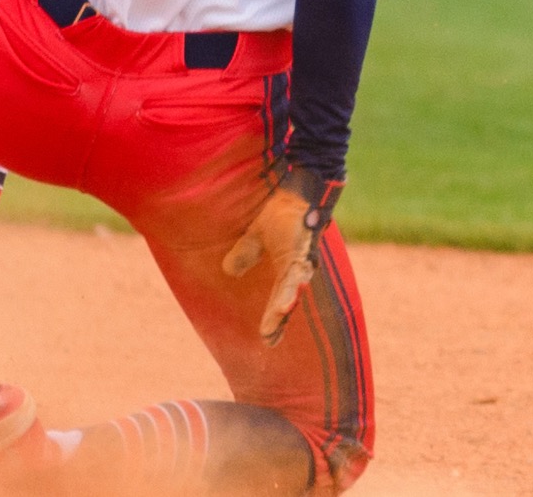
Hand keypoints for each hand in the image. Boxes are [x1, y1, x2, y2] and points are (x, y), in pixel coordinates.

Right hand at [222, 165, 342, 345]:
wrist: (296, 192)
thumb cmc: (283, 213)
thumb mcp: (256, 237)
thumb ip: (245, 253)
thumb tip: (228, 270)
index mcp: (287, 269)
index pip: (279, 299)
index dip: (273, 320)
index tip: (267, 340)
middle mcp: (298, 269)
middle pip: (288, 300)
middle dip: (278, 320)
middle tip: (270, 341)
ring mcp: (303, 259)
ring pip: (294, 288)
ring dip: (285, 304)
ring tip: (277, 319)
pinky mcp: (304, 247)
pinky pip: (298, 269)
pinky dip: (294, 283)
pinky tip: (290, 294)